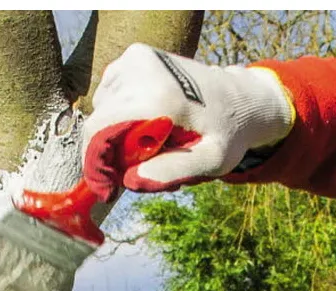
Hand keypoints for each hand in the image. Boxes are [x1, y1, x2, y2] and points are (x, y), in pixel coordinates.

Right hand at [82, 43, 294, 199]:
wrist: (241, 96)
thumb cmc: (226, 133)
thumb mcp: (212, 160)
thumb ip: (172, 171)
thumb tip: (130, 180)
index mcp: (160, 97)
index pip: (99, 131)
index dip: (94, 164)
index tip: (106, 190)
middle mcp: (142, 70)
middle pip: (99, 123)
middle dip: (112, 152)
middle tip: (145, 164)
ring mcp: (136, 59)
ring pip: (101, 110)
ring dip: (117, 133)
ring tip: (153, 140)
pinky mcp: (134, 55)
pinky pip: (109, 95)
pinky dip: (120, 113)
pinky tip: (147, 119)